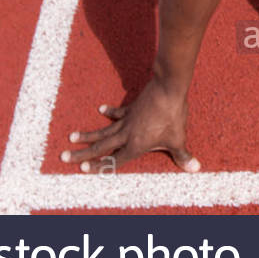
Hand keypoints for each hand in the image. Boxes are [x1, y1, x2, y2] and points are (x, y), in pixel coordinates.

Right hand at [61, 77, 200, 172]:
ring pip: (103, 130)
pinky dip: (109, 112)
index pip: (114, 160)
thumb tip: (195, 168)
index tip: (82, 168)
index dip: (98, 165)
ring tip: (71, 137)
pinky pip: (117, 113)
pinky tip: (100, 110)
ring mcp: (127, 120)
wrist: (168, 89)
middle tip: (63, 156)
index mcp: (136, 145)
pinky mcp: (131, 108)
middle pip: (101, 146)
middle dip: (82, 153)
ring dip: (87, 135)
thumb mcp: (178, 138)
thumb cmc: (173, 116)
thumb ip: (183, 156)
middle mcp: (127, 134)